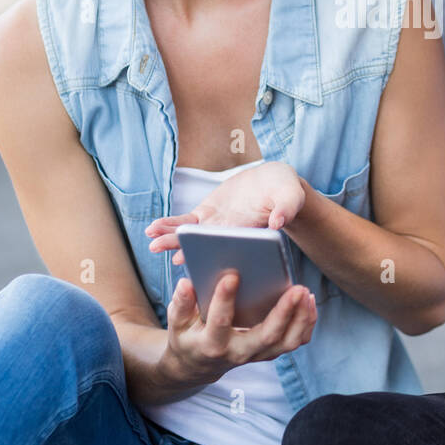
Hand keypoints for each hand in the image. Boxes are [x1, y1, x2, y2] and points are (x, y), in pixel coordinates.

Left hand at [145, 161, 305, 262]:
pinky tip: (153, 228)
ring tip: (152, 240)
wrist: (273, 183)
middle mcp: (230, 237)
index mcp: (250, 236)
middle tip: (168, 256)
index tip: (194, 260)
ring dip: (171, 239)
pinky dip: (170, 225)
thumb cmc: (286, 193)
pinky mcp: (207, 215)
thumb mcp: (291, 198)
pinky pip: (185, 223)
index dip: (211, 254)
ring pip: (190, 238)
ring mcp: (215, 227)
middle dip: (186, 251)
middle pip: (205, 247)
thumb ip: (286, 209)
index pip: (230, 248)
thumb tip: (278, 223)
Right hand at [162, 271, 316, 385]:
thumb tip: (187, 283)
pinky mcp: (269, 352)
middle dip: (284, 312)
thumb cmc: (188, 337)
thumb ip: (181, 304)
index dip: (224, 300)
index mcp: (211, 344)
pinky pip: (295, 341)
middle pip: (267, 336)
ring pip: (287, 342)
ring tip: (305, 292)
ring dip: (301, 318)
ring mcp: (257, 354)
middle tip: (296, 288)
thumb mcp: (177, 323)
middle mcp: (238, 353)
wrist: (199, 365)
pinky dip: (306, 323)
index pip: (219, 323)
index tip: (231, 275)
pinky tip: (309, 301)